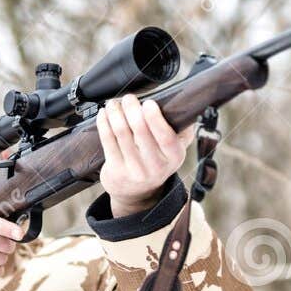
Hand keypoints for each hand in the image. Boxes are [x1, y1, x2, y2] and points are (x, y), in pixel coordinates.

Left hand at [96, 94, 195, 217]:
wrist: (138, 192)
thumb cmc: (157, 161)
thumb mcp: (175, 149)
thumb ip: (182, 130)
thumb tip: (187, 105)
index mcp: (174, 156)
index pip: (166, 137)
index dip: (155, 118)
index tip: (148, 103)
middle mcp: (155, 166)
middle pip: (140, 130)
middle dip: (132, 108)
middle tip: (129, 99)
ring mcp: (135, 170)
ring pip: (121, 132)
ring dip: (115, 112)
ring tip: (114, 104)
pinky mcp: (116, 171)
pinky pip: (107, 140)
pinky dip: (104, 123)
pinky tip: (104, 114)